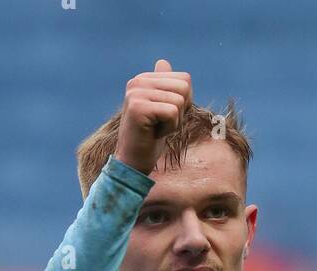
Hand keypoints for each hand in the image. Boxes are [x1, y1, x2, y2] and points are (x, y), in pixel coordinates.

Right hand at [115, 59, 192, 177]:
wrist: (132, 162)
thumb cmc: (148, 138)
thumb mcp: (160, 108)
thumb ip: (163, 86)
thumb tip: (163, 62)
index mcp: (143, 79)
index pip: (184, 79)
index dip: (183, 103)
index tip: (164, 116)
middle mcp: (137, 81)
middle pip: (184, 87)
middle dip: (180, 111)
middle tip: (161, 124)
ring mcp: (136, 93)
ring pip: (179, 101)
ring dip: (174, 122)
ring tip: (155, 129)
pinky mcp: (138, 107)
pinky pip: (172, 113)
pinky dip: (169, 128)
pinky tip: (153, 134)